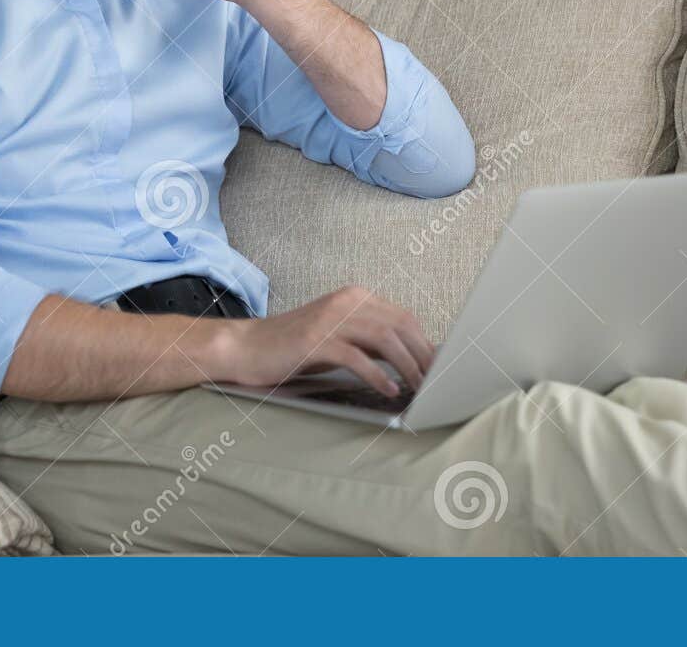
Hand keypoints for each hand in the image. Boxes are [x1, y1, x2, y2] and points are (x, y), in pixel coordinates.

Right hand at [206, 286, 436, 396]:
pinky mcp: (316, 340)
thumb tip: (409, 359)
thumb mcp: (338, 337)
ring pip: (385, 339)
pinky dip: (377, 375)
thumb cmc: (294, 347)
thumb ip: (369, 341)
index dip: (426, 342)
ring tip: (419, 388)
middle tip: (437, 382)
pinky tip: (388, 389)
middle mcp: (347, 302)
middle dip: (423, 355)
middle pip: (400, 326)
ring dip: (407, 366)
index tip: (440, 367)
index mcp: (355, 297)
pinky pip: (357, 357)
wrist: (246, 346)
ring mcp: (331, 319)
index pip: (403, 317)